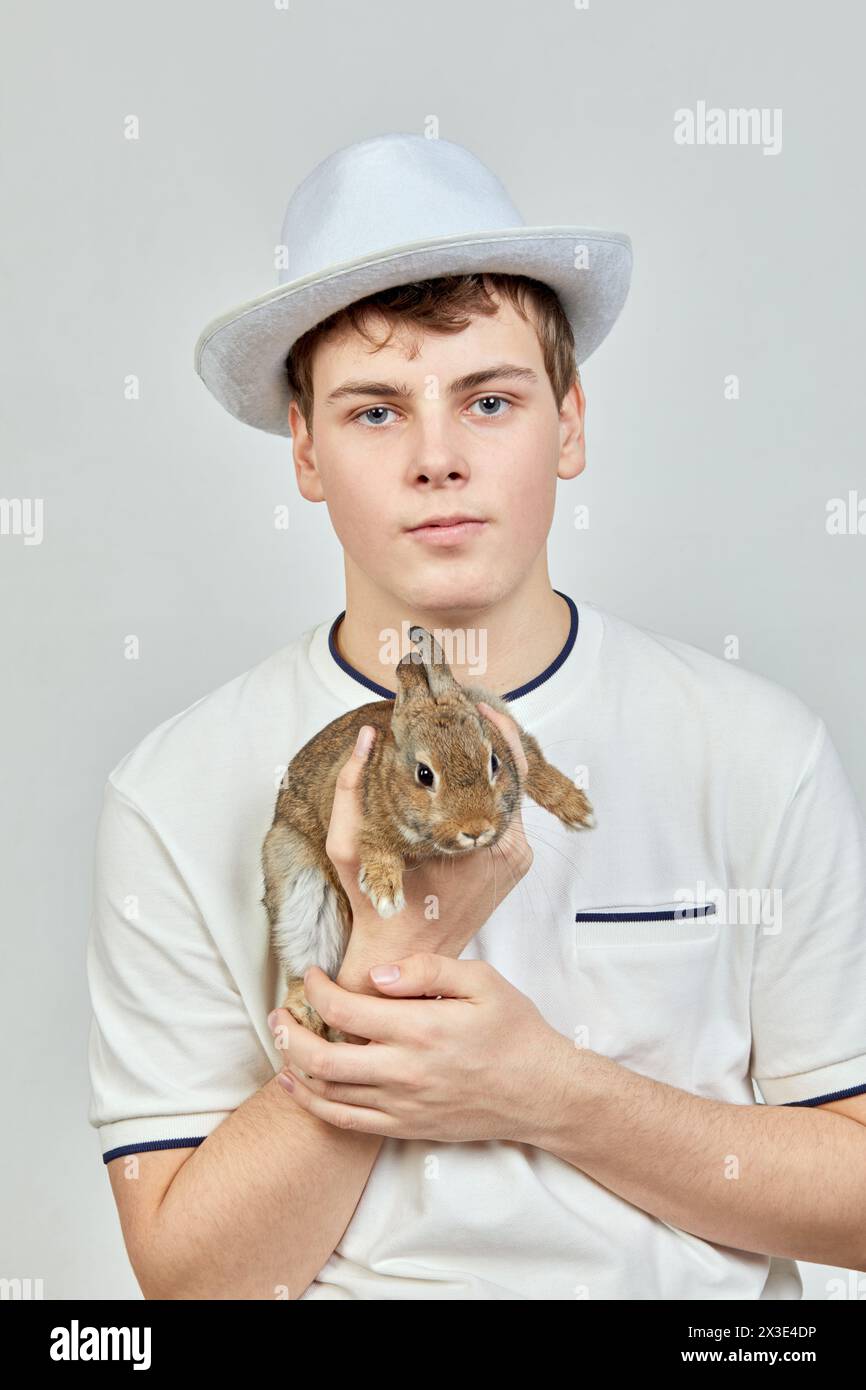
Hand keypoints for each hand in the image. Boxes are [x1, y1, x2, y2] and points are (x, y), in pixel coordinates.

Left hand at [270, 952, 575, 1143]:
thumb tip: (378, 975)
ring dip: (293, 1064)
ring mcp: (401, 1105)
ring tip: (281, 1039)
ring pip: (325, 1092)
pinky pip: (344, 1120)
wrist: (541, 1093)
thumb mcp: (481, 981)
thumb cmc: (514, 1031)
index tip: (311, 974)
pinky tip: (296, 1084)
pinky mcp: (404, 1127)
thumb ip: (428, 969)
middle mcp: (404, 1071)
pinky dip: (311, 1102)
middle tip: (280, 1010)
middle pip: (320, 1057)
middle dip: (288, 1030)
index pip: (344, 1009)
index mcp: (420, 1028)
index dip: (316, 989)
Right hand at [327, 700, 533, 998]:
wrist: (404, 961)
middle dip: (487, 744)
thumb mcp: (350, 847)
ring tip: (456, 737)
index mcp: (486, 841)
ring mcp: (514, 860)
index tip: (476, 706)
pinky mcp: (510, 867)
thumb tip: (366, 737)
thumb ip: (351, 788)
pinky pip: (502, 818)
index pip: (510, 768)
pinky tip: (458, 777)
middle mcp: (510, 850)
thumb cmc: (378, 908)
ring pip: (506, 797)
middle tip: (461, 712)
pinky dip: (484, 794)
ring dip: (484, 768)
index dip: (497, 731)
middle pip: (511, 778)